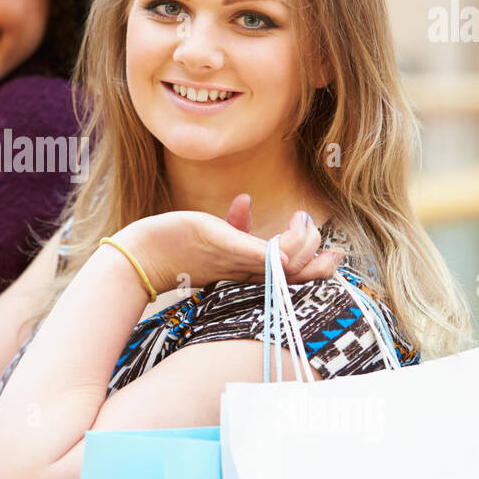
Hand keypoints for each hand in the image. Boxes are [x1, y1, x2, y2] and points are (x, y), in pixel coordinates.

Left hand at [113, 195, 341, 294]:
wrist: (142, 255)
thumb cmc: (174, 247)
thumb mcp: (212, 235)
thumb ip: (234, 226)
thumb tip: (245, 203)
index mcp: (248, 271)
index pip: (294, 276)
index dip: (319, 267)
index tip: (335, 254)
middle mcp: (248, 273)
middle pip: (301, 275)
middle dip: (321, 257)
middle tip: (313, 230)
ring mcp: (240, 264)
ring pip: (292, 265)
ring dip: (308, 242)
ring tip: (301, 220)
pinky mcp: (229, 250)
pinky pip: (270, 255)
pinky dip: (290, 245)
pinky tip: (296, 226)